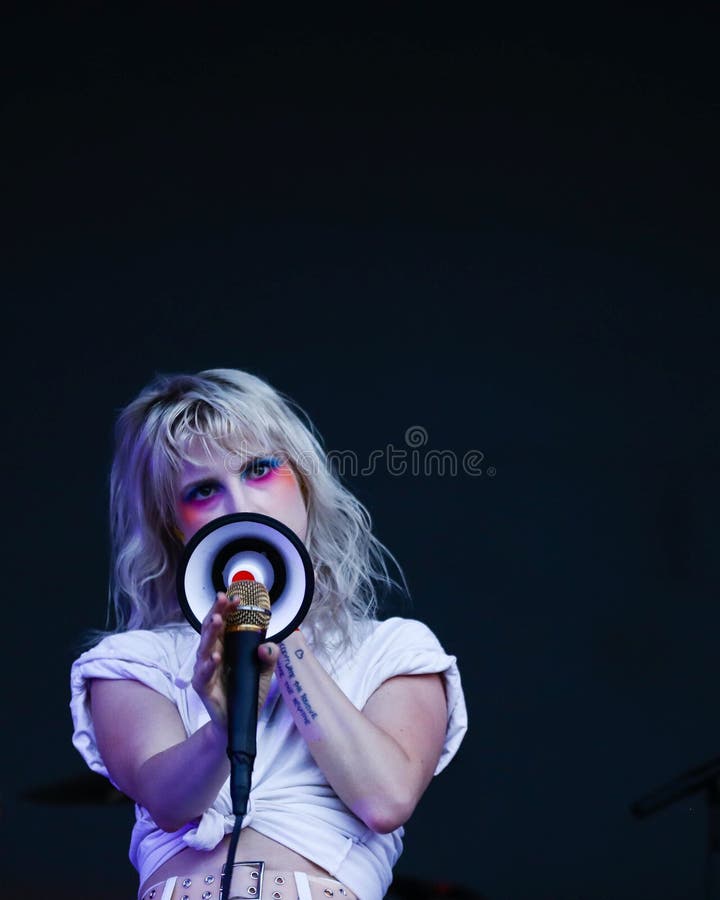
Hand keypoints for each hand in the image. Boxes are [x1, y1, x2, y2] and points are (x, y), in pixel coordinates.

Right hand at [192, 592, 277, 728]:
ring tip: (219, 621)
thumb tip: (267, 646)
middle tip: (223, 599)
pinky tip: (215, 657)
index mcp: (225, 645)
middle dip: (217, 612)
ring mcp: (205, 669)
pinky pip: (203, 674)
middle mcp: (213, 653)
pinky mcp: (203, 686)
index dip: (228, 608)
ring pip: (204, 646)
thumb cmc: (247, 689)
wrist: (239, 720)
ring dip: (211, 632)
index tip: (236, 597)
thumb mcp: (265, 670)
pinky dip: (209, 665)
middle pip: (211, 628)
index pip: (224, 621)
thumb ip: (270, 655)